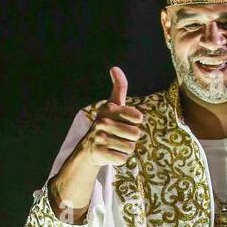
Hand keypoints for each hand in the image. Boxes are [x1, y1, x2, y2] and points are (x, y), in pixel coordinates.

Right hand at [50, 67, 143, 219]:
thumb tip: (114, 68)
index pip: (137, 117)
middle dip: (132, 138)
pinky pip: (123, 159)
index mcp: (110, 110)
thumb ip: (119, 87)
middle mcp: (103, 122)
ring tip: (116, 144)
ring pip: (130, 148)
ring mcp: (100, 138)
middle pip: (136, 134)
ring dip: (126, 149)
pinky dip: (120, 159)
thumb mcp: (113, 105)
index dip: (137, 121)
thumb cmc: (107, 124)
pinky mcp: (100, 153)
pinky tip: (111, 153)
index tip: (130, 121)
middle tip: (121, 136)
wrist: (89, 148)